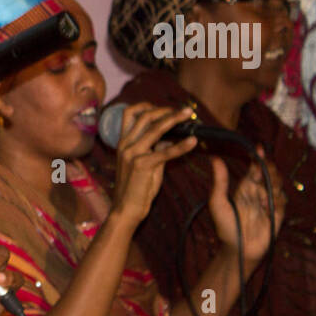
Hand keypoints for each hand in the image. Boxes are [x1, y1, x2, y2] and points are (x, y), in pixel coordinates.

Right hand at [108, 103, 197, 229]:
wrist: (126, 209)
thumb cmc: (136, 188)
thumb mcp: (145, 164)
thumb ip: (154, 150)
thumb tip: (167, 139)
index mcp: (123, 142)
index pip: (130, 114)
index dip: (147, 106)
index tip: (165, 108)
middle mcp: (126, 145)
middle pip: (144, 116)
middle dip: (165, 110)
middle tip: (183, 111)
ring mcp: (132, 154)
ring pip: (155, 129)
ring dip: (174, 119)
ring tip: (188, 115)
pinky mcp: (143, 165)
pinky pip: (165, 152)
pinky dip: (181, 146)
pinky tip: (193, 142)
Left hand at [208, 147, 285, 263]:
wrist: (238, 249)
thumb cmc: (225, 226)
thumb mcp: (218, 202)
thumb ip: (219, 181)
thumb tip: (214, 158)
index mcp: (245, 189)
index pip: (254, 170)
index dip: (257, 159)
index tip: (258, 148)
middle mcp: (259, 194)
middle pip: (268, 175)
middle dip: (269, 168)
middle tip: (265, 164)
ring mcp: (269, 204)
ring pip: (277, 186)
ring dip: (272, 183)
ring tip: (265, 187)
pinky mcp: (278, 215)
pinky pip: (282, 202)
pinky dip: (276, 200)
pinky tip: (267, 204)